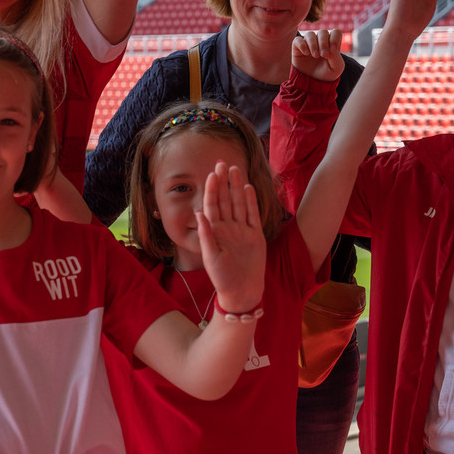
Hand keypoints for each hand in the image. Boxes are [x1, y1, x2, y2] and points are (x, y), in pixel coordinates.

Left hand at [196, 161, 264, 313]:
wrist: (242, 290)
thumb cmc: (222, 276)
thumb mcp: (211, 256)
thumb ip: (206, 234)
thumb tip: (198, 212)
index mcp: (214, 231)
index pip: (212, 205)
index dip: (211, 189)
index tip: (211, 174)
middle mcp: (227, 227)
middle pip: (224, 199)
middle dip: (223, 182)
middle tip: (222, 163)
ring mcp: (241, 229)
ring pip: (238, 203)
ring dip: (236, 186)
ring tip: (235, 169)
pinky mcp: (255, 234)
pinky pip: (252, 214)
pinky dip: (250, 201)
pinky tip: (247, 187)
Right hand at [291, 29, 344, 82]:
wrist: (313, 83)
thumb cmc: (326, 74)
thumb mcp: (336, 68)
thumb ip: (336, 57)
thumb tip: (329, 48)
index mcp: (332, 43)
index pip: (335, 32)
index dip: (334, 39)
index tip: (332, 51)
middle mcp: (320, 41)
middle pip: (323, 32)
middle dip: (324, 43)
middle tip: (324, 55)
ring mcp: (308, 43)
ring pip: (310, 34)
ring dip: (314, 44)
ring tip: (315, 56)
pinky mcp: (297, 47)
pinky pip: (298, 40)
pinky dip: (302, 45)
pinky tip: (306, 53)